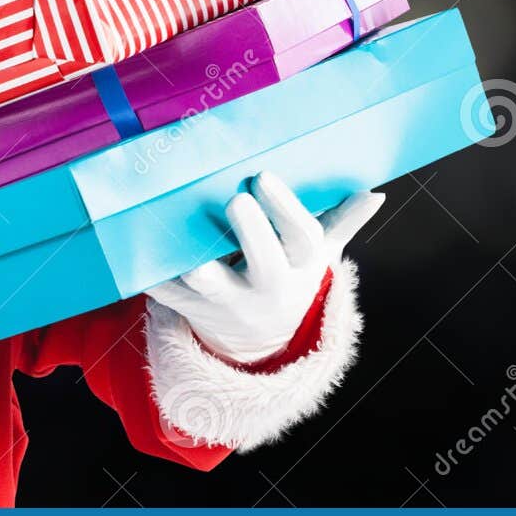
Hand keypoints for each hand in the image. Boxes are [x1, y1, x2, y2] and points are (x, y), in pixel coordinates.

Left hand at [147, 172, 384, 363]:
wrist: (258, 339)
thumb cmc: (288, 274)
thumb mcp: (318, 254)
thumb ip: (341, 223)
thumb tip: (375, 194)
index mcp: (300, 266)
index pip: (303, 239)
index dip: (285, 209)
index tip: (264, 176)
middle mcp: (268, 286)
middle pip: (264, 263)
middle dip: (251, 233)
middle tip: (235, 199)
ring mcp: (229, 301)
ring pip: (212, 286)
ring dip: (199, 270)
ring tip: (192, 250)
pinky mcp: (192, 308)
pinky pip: (170, 294)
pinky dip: (154, 278)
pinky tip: (140, 257)